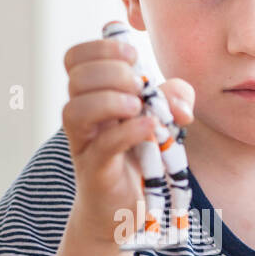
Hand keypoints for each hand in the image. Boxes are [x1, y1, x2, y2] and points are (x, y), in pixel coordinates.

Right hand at [62, 28, 193, 245]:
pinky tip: (152, 127)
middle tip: (139, 86)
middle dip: (112, 71)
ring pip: (75, 110)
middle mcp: (81, 117)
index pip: (75, 58)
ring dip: (110, 99)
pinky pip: (105, 145)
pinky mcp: (96, 172)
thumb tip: (180, 104)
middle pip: (76, 77)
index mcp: (91, 96)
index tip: (133, 57)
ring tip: (138, 106)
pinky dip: (129, 131)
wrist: (123, 208)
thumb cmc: (138, 157)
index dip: (100, 48)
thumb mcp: (160, 118)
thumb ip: (172, 99)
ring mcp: (85, 144)